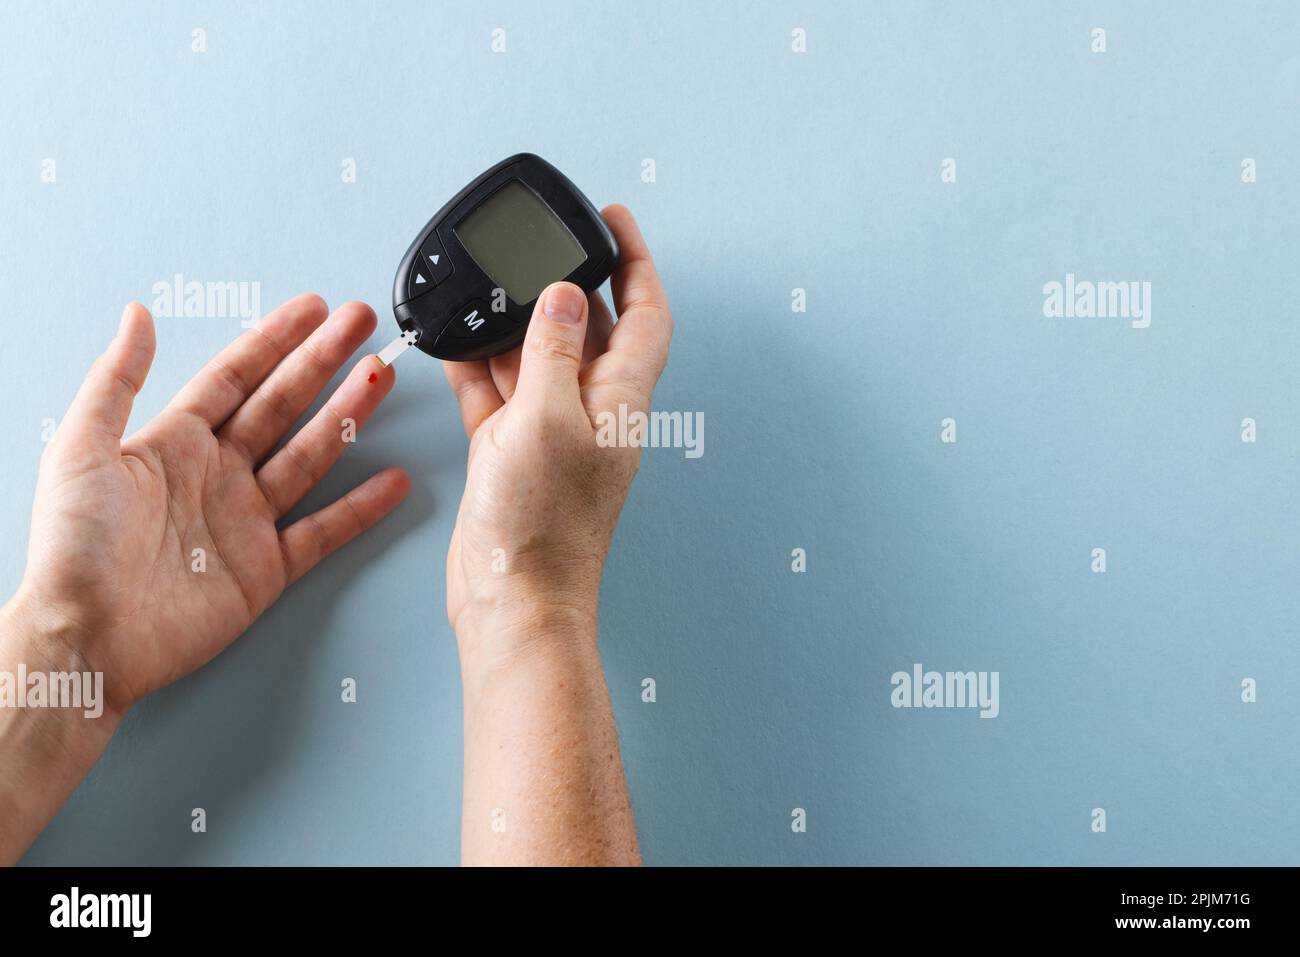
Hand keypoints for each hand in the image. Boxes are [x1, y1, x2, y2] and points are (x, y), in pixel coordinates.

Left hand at [9, 295, 407, 716]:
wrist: (86, 638)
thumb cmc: (73, 548)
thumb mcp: (80, 450)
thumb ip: (116, 381)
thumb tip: (137, 316)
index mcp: (172, 443)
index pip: (235, 377)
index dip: (275, 340)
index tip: (313, 311)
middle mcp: (215, 475)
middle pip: (281, 405)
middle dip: (323, 361)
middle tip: (362, 325)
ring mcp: (244, 520)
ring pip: (309, 456)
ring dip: (347, 416)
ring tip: (380, 379)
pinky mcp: (264, 569)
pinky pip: (322, 532)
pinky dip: (359, 509)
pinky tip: (390, 481)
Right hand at [440, 205, 672, 673]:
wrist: (512, 600)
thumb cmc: (541, 525)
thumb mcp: (547, 420)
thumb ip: (555, 352)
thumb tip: (567, 295)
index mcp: (620, 400)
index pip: (646, 314)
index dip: (636, 261)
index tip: (614, 218)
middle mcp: (591, 411)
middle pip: (589, 329)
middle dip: (565, 283)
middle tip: (532, 246)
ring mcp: (550, 431)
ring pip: (537, 357)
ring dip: (513, 322)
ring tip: (484, 285)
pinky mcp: (510, 452)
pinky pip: (497, 393)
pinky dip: (477, 367)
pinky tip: (452, 341)